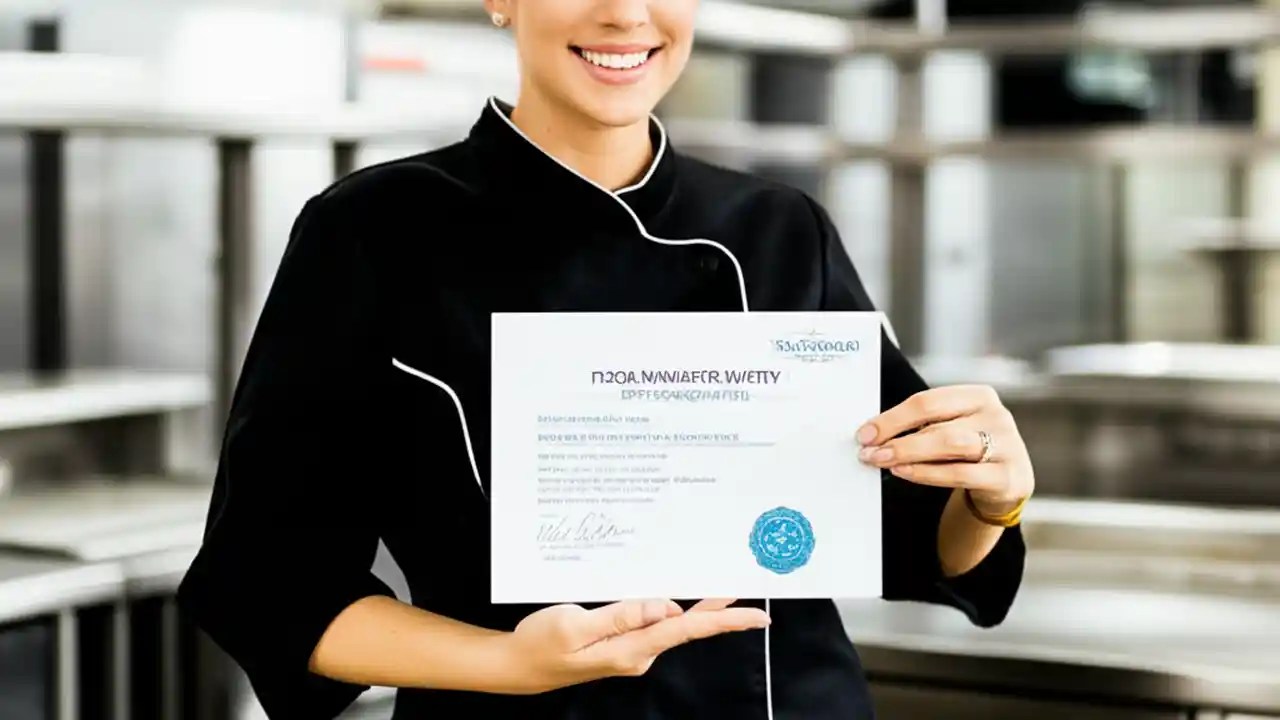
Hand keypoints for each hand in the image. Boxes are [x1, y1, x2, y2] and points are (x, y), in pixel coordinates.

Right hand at [501, 598, 768, 692]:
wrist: (519, 665)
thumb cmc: (542, 643)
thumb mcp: (575, 625)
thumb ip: (621, 615)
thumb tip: (665, 607)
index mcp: (631, 648)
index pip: (687, 630)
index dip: (724, 620)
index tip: (757, 615)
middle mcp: (639, 652)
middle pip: (689, 627)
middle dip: (722, 610)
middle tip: (752, 591)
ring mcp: (632, 649)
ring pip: (674, 624)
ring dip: (699, 607)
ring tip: (725, 586)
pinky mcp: (622, 642)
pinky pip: (655, 623)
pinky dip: (673, 609)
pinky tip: (679, 596)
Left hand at [856, 385, 1033, 512]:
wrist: (1007, 484)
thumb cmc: (969, 452)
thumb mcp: (951, 430)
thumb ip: (921, 426)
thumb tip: (872, 434)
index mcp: (978, 396)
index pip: (928, 401)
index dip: (892, 417)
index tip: (865, 433)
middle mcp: (996, 415)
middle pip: (937, 421)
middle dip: (896, 436)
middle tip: (868, 451)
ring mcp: (1006, 445)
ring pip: (950, 444)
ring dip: (909, 453)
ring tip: (883, 461)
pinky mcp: (1008, 476)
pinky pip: (962, 473)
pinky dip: (929, 473)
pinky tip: (906, 473)